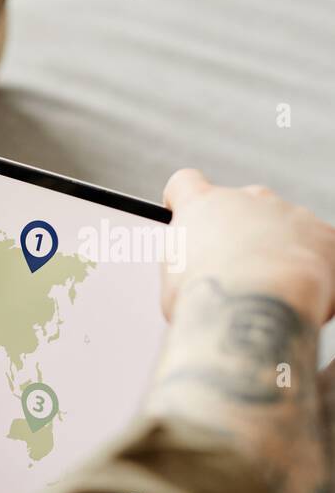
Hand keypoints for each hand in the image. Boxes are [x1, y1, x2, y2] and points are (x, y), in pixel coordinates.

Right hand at [161, 168, 334, 323]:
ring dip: (276, 252)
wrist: (256, 309)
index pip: (186, 183)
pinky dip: (308, 270)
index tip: (187, 219)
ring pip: (283, 228)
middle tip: (236, 271)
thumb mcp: (172, 279)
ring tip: (269, 292)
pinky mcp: (326, 235)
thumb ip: (185, 259)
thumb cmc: (202, 300)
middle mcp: (249, 198)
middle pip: (242, 205)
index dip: (184, 200)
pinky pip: (317, 250)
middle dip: (240, 232)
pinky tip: (296, 296)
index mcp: (202, 205)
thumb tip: (198, 263)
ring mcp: (292, 212)